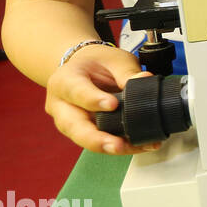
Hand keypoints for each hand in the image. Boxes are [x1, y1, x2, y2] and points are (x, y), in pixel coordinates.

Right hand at [44, 44, 161, 155]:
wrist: (84, 69)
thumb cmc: (96, 63)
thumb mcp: (112, 59)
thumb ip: (126, 71)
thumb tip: (145, 80)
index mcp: (64, 81)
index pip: (76, 92)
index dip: (93, 100)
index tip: (113, 105)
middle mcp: (61, 105)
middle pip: (73, 126)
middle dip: (96, 139)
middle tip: (117, 145)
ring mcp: (70, 122)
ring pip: (85, 140)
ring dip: (111, 147)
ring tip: (136, 147)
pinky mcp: (83, 133)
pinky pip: (99, 143)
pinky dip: (120, 146)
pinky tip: (140, 145)